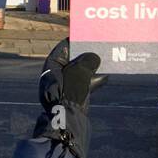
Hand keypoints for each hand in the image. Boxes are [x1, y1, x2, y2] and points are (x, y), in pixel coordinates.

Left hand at [35, 38, 105, 157]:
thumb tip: (94, 57)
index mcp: (52, 66)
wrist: (68, 123)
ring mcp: (65, 87)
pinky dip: (94, 80)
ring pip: (80, 72)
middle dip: (86, 54)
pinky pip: (84, 84)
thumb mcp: (80, 73)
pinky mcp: (73, 97)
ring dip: (92, 67)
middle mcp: (56, 75)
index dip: (75, 40)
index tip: (87, 34)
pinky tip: (106, 76)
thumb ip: (87, 61)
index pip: (63, 48)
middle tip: (99, 45)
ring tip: (105, 58)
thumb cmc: (69, 93)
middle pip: (73, 60)